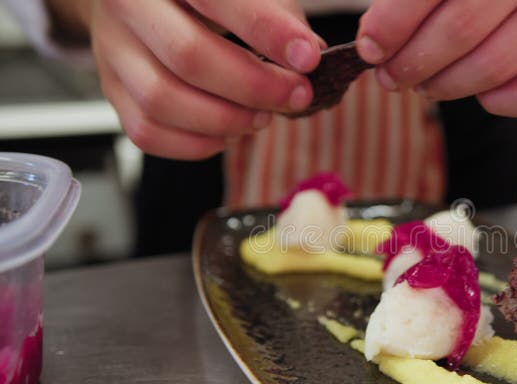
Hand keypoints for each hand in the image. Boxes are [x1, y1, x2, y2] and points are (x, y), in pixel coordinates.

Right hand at [70, 0, 322, 158]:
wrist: (148, 0)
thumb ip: (277, 13)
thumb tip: (311, 53)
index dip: (267, 31)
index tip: (309, 58)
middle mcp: (127, 5)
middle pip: (189, 57)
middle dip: (254, 86)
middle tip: (295, 95)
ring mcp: (112, 50)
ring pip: (163, 101)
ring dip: (226, 120)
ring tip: (264, 117)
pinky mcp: (111, 90)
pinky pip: (147, 132)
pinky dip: (197, 143)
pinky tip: (229, 133)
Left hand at [356, 0, 516, 117]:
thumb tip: (378, 37)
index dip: (394, 22)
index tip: (371, 46)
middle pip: (461, 28)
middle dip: (413, 61)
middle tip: (391, 75)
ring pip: (495, 65)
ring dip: (446, 86)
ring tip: (426, 83)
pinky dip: (497, 103)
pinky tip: (480, 93)